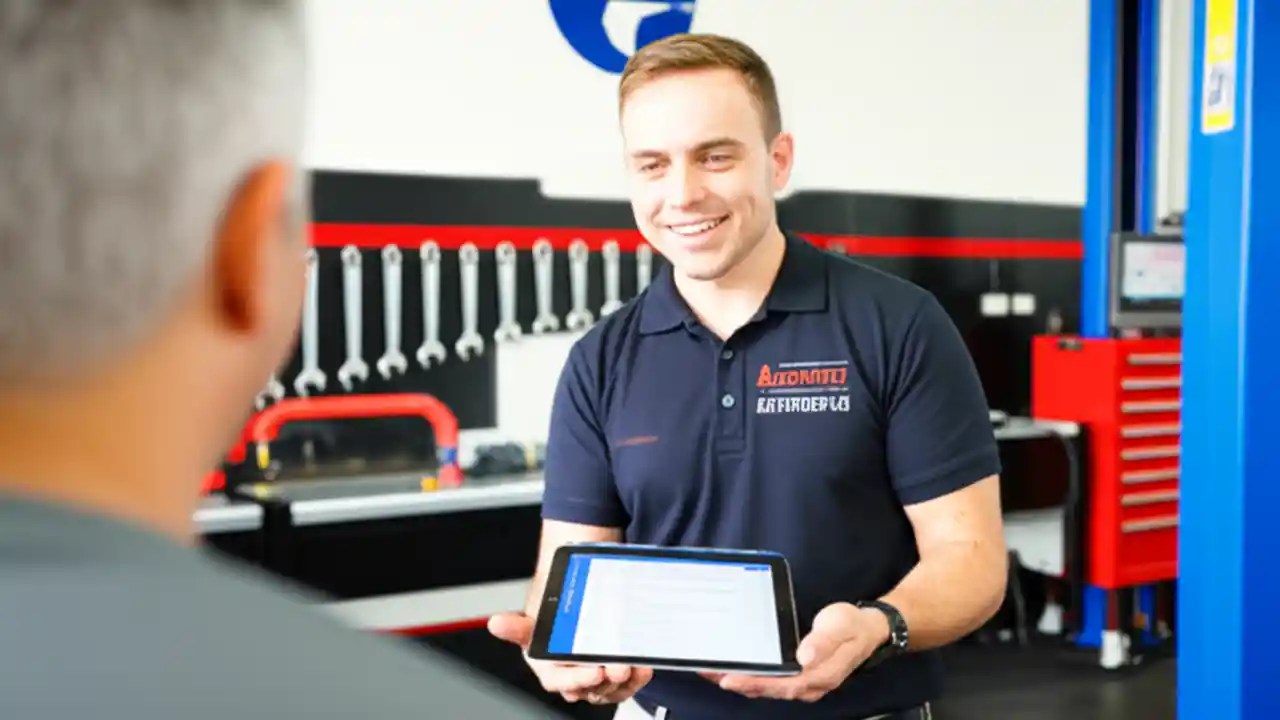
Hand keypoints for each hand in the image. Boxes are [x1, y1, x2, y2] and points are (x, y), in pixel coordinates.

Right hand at [487, 612, 652, 704]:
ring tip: (633, 664)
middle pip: (591, 688)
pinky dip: (638, 675)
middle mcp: (573, 677)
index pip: (561, 682)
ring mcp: (596, 678)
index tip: (594, 671)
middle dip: (606, 679)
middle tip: (617, 665)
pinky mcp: (616, 676)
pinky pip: (629, 683)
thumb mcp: (535, 619)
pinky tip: (643, 664)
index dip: (578, 679)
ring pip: (612, 688)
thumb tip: (496, 624)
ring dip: (625, 679)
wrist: (574, 604)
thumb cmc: (553, 617)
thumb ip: (518, 627)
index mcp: (549, 668)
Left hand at [702, 602, 888, 702]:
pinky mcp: (799, 675)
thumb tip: (804, 656)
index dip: (754, 683)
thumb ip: (823, 642)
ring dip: (741, 680)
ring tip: (713, 671)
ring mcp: (804, 682)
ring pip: (767, 687)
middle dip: (738, 682)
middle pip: (768, 689)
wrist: (870, 628)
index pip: (781, 685)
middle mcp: (809, 685)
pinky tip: (736, 669)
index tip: (730, 679)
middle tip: (709, 672)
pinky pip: (771, 680)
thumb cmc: (853, 626)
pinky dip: (751, 676)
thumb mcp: (840, 627)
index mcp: (819, 676)